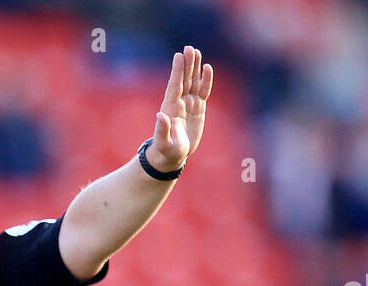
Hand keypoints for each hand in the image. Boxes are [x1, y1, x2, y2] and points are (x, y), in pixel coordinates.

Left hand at [149, 45, 213, 171]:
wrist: (174, 155)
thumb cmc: (166, 150)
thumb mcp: (164, 143)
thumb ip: (162, 129)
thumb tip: (160, 116)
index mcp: (170, 108)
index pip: (175, 85)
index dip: (177, 71)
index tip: (178, 56)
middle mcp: (179, 102)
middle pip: (184, 79)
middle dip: (187, 64)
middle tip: (189, 48)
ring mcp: (189, 104)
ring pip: (193, 82)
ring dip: (195, 67)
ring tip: (196, 51)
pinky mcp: (198, 108)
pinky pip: (203, 91)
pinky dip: (205, 81)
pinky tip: (207, 68)